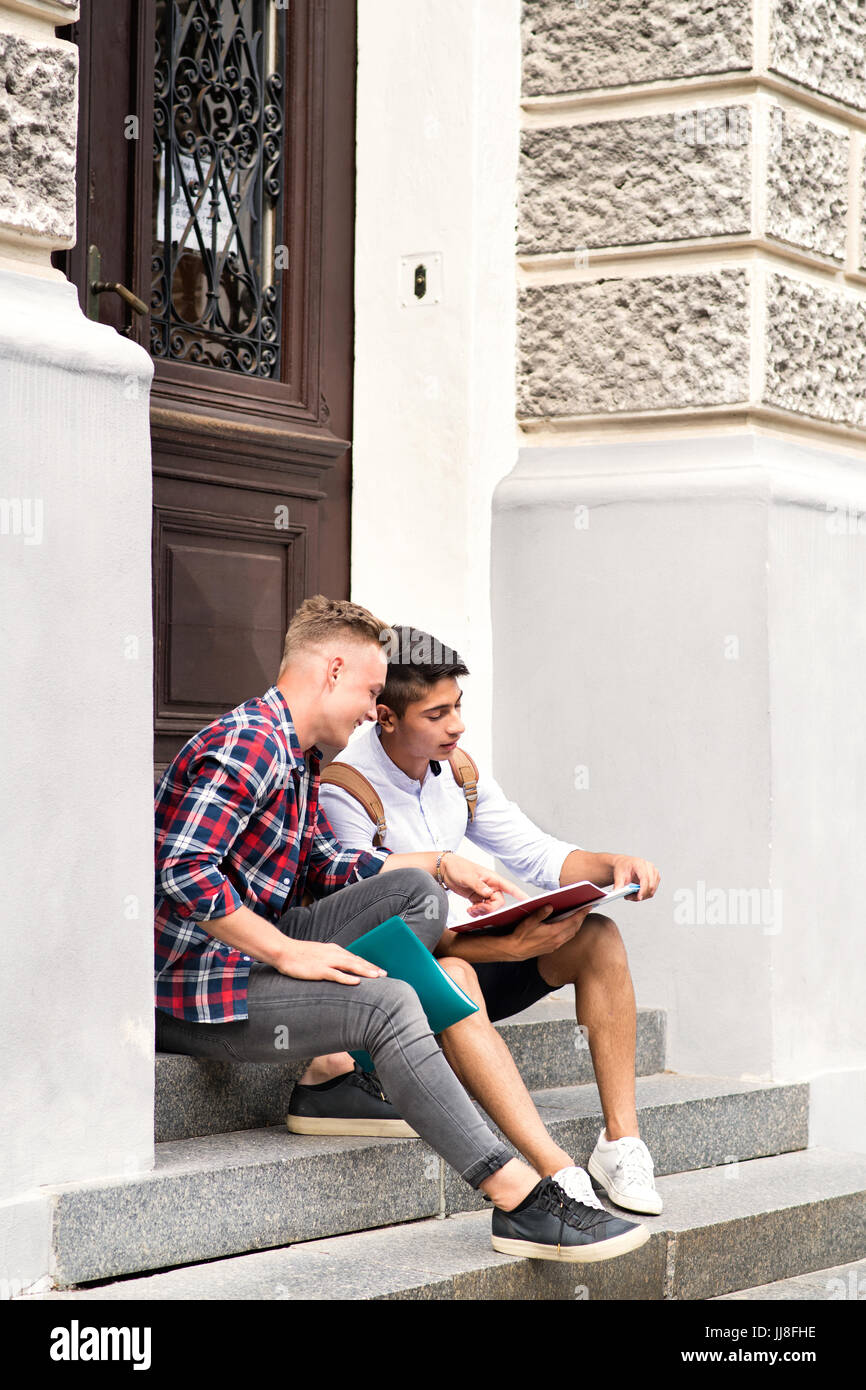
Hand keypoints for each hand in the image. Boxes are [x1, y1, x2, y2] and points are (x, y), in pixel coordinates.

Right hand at [273, 937, 387, 985]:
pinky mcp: (319, 970)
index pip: (355, 958)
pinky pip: (336, 974)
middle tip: (385, 974)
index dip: (368, 964)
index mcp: (334, 950)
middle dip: (371, 968)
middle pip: (356, 961)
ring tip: (377, 976)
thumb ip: (331, 959)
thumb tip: (342, 967)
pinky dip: (347, 977)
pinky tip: (356, 981)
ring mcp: (327, 961)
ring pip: (350, 966)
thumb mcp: (319, 954)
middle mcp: (333, 954)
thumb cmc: (300, 954)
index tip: (379, 970)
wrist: (284, 951)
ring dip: (364, 971)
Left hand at [440, 853, 527, 914]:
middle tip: (477, 908)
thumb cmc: (458, 867)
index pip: (510, 888)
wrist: (445, 869)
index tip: (528, 901)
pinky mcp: (476, 899)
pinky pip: (482, 909)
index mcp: (493, 879)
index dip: (520, 895)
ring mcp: (484, 893)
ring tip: (471, 909)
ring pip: (490, 908)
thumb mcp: (468, 876)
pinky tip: (469, 910)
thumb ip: (479, 885)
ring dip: (482, 912)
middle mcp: (491, 887)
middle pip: (499, 903)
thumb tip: (489, 894)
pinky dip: (477, 913)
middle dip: (490, 909)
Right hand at [502, 902, 593, 960]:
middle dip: (581, 918)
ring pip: (572, 934)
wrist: (515, 950)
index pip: (572, 921)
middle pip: (575, 928)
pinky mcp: (552, 948)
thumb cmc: (521, 936)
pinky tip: (569, 927)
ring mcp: (556, 945)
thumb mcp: (529, 922)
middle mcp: (557, 940)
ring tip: (580, 917)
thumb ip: (540, 913)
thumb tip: (550, 906)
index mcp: (553, 932)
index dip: (581, 913)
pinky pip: (566, 938)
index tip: (588, 906)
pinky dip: (571, 931)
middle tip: (586, 909)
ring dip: (577, 925)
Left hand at [610, 854, 659, 900]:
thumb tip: (616, 892)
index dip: (643, 889)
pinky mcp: (656, 877)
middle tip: (629, 897)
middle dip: (641, 895)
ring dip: (642, 896)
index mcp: (640, 864)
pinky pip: (652, 890)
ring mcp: (654, 872)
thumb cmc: (623, 867)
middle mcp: (649, 867)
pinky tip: (636, 893)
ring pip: (652, 890)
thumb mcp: (618, 874)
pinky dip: (644, 895)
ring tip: (630, 896)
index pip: (645, 878)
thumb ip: (618, 884)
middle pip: (651, 885)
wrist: (625, 864)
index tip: (639, 898)